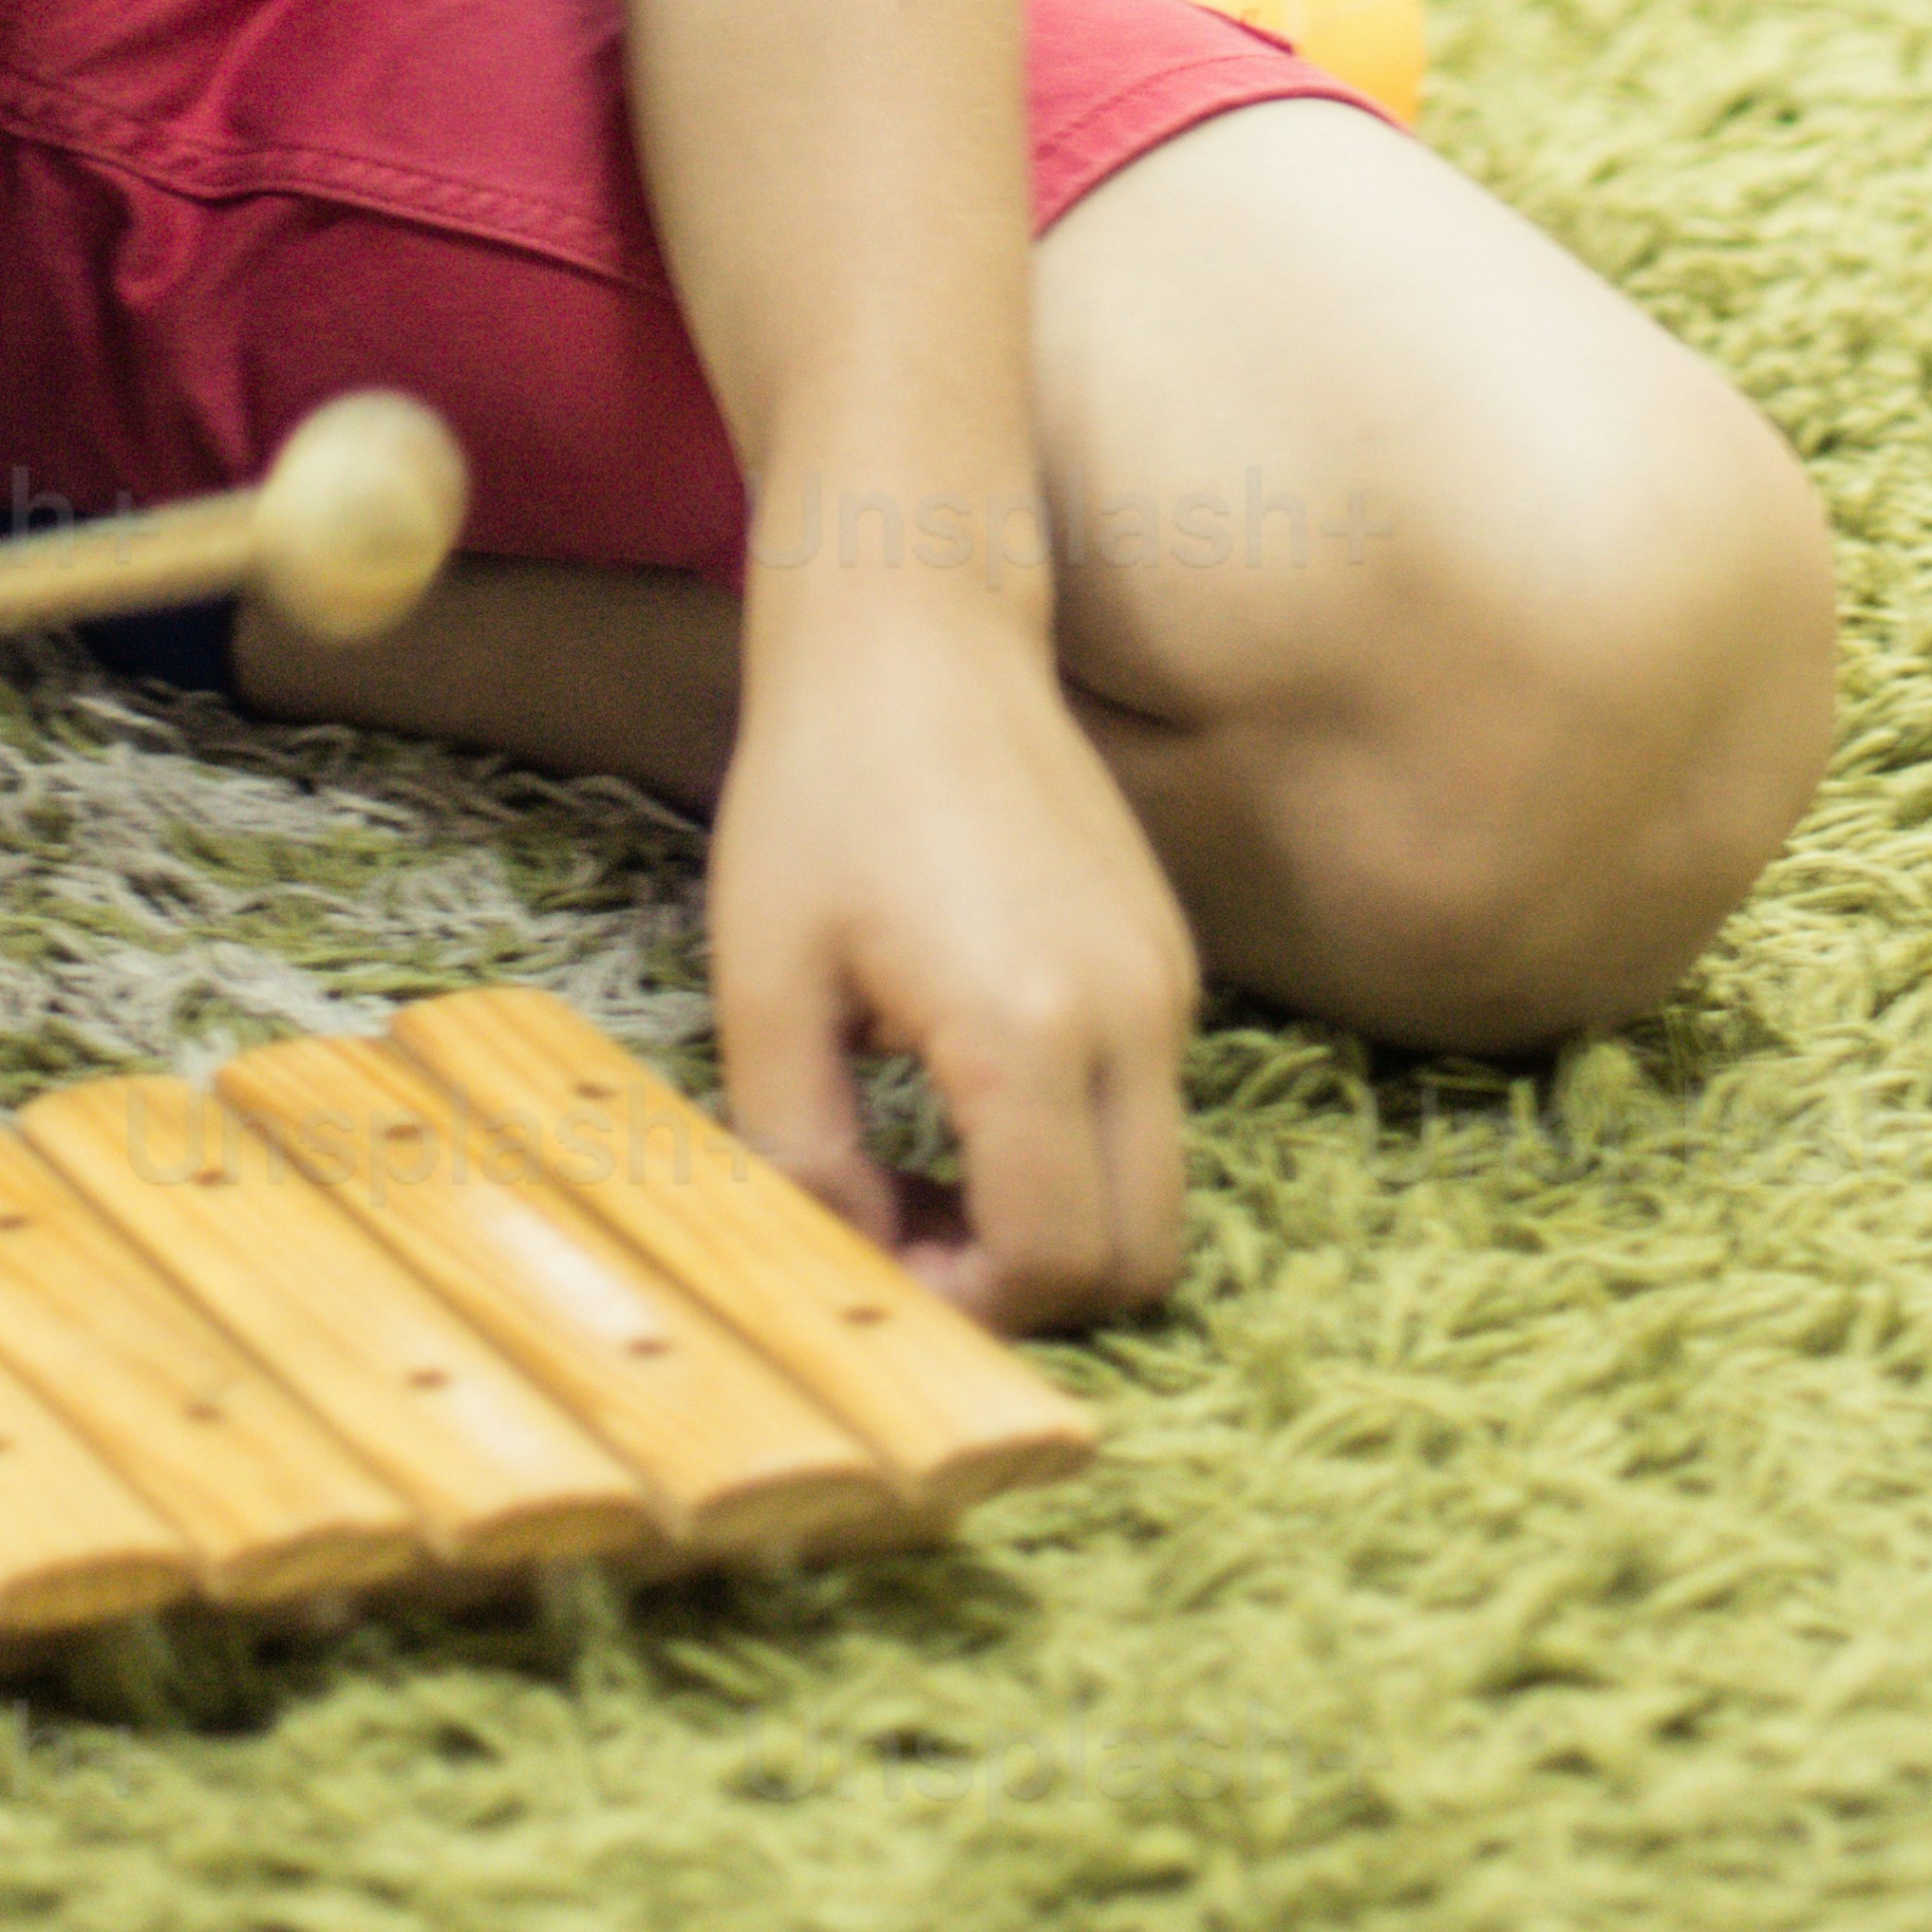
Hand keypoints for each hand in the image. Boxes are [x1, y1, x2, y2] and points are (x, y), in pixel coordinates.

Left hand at [707, 581, 1199, 1333]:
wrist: (913, 627)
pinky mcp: (1167, 954)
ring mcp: (1166, 981)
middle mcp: (1133, 1012)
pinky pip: (1151, 1109)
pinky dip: (1078, 1150)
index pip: (1051, 1259)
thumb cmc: (820, 789)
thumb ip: (802, 1149)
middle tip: (909, 1237)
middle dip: (1029, 1289)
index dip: (965, 1304)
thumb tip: (852, 1259)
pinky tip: (966, 1095)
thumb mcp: (764, 981)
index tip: (874, 1263)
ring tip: (925, 1165)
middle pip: (1137, 1258)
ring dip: (1056, 1223)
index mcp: (1031, 1025)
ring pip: (1156, 1192)